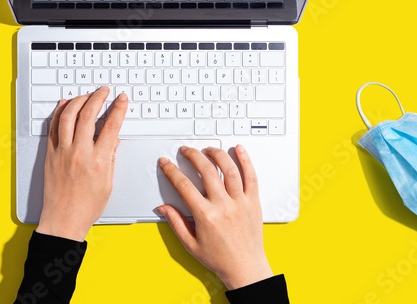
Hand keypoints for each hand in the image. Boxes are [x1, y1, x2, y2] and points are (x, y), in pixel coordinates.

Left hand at [36, 86, 127, 241]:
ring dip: (78, 100)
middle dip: (98, 97)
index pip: (111, 126)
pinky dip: (58, 112)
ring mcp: (62, 152)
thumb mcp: (108, 183)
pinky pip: (53, 127)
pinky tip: (64, 105)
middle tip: (104, 91)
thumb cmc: (86, 206)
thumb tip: (113, 140)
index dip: (118, 108)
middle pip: (88, 114)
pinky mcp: (50, 154)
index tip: (122, 99)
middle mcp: (79, 153)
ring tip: (86, 95)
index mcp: (98, 160)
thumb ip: (112, 158)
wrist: (63, 220)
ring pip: (68, 116)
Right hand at [157, 145, 272, 289]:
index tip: (166, 163)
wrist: (245, 267)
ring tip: (208, 149)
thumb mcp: (190, 244)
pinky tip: (239, 149)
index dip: (172, 171)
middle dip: (193, 155)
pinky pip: (251, 176)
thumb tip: (163, 207)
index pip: (184, 185)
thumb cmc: (219, 258)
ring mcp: (240, 202)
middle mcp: (223, 206)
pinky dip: (246, 160)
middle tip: (186, 151)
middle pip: (206, 170)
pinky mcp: (253, 202)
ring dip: (217, 154)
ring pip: (229, 169)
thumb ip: (176, 222)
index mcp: (206, 216)